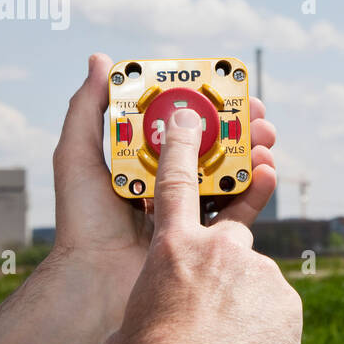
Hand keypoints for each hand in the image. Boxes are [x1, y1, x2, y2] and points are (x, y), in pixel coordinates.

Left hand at [50, 53, 278, 331]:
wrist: (97, 282)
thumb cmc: (82, 223)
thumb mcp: (77, 157)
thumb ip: (87, 110)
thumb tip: (101, 61)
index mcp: (141, 161)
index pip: (178, 122)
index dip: (204, 102)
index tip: (225, 86)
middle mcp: (167, 182)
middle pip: (211, 145)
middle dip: (237, 125)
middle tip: (257, 114)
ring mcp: (189, 210)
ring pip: (229, 173)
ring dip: (252, 152)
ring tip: (265, 139)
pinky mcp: (207, 239)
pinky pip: (240, 210)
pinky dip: (258, 189)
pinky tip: (266, 172)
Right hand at [99, 108, 302, 343]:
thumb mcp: (121, 336)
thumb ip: (137, 317)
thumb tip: (128, 332)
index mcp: (171, 250)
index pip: (177, 183)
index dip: (183, 145)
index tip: (190, 115)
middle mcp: (220, 250)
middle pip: (233, 235)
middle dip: (228, 261)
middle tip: (218, 301)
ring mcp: (259, 272)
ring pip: (256, 287)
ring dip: (244, 315)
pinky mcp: (288, 300)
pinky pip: (278, 315)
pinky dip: (265, 335)